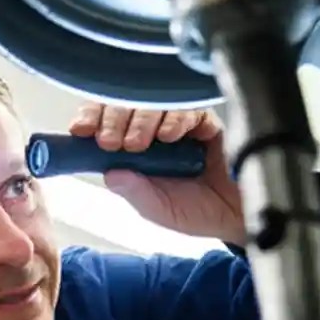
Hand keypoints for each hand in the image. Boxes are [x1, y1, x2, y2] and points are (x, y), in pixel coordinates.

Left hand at [69, 103, 244, 247]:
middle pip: (127, 105)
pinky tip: (171, 136)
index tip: (81, 130)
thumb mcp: (158, 208)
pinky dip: (176, 119)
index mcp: (136, 148)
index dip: (93, 119)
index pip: (108, 121)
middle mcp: (155, 131)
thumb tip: (109, 174)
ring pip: (155, 103)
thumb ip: (135, 191)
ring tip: (137, 144)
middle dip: (114, 120)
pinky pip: (188, 109)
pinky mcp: (207, 122)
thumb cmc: (198, 212)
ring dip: (141, 119)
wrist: (239, 216)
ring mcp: (180, 124)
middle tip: (111, 141)